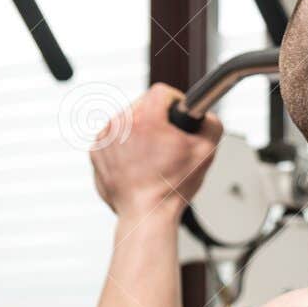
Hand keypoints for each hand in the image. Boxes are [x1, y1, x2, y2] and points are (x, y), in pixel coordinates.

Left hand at [89, 83, 222, 216]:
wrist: (146, 214)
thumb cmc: (172, 187)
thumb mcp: (206, 151)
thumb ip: (212, 123)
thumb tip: (204, 115)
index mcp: (145, 119)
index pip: (162, 92)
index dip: (176, 102)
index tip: (179, 117)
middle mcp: (120, 124)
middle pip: (143, 105)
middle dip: (158, 119)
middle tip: (168, 143)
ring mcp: (104, 139)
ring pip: (128, 121)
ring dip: (141, 132)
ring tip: (153, 157)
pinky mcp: (96, 152)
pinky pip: (115, 139)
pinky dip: (126, 147)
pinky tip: (138, 165)